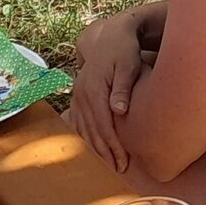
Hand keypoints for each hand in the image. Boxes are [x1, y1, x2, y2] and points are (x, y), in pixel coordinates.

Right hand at [67, 11, 148, 172]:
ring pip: (83, 127)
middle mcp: (82, 93)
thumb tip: (119, 111)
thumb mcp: (128, 65)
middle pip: (92, 130)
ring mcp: (78, 93)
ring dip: (94, 148)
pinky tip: (90, 148)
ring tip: (107, 164)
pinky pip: (77, 120)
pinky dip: (83, 136)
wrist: (110, 34)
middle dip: (105, 152)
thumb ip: (123, 88)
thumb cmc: (124, 50)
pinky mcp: (79, 94)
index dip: (113, 145)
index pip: (103, 124)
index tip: (123, 161)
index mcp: (94, 88)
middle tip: (118, 170)